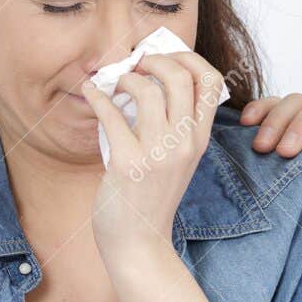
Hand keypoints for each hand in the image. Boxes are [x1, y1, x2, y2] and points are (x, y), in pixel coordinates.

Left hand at [82, 51, 224, 258]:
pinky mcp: (128, 164)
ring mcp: (158, 154)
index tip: (164, 58)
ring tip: (114, 84)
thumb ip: (174, 125)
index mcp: (199, 139)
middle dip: (154, 59)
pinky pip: (111, 114)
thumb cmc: (151, 197)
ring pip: (147, 90)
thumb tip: (148, 79)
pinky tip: (91, 94)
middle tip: (135, 66)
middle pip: (181, 76)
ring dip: (124, 77)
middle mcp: (185, 143)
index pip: (210, 80)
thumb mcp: (177, 159)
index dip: (187, 58)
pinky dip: (97, 96)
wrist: (139, 243)